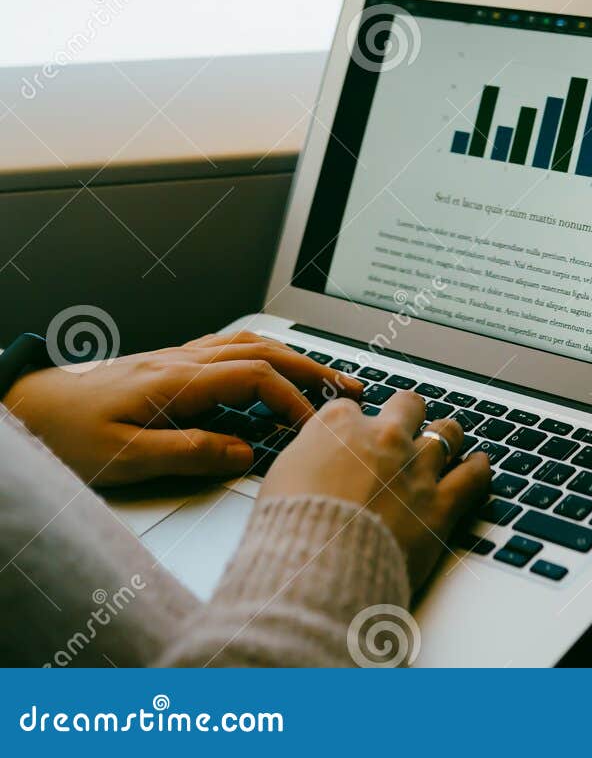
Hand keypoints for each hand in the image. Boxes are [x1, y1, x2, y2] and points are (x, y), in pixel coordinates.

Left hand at [3, 330, 362, 487]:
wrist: (30, 408)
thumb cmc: (70, 435)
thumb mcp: (126, 458)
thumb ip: (188, 454)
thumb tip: (242, 452)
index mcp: (177, 382)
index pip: (254, 379)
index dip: (292, 402)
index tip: (313, 430)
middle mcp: (182, 362)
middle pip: (262, 351)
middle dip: (310, 367)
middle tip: (349, 388)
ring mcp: (176, 358)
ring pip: (248, 343)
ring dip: (291, 356)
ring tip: (323, 375)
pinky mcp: (168, 365)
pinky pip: (228, 347)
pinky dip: (262, 353)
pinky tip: (269, 366)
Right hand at [259, 389, 490, 590]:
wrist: (317, 567)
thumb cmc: (290, 529)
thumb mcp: (280, 479)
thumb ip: (307, 457)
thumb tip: (315, 460)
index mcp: (340, 425)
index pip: (352, 408)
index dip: (354, 425)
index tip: (355, 436)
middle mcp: (383, 437)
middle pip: (407, 405)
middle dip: (408, 414)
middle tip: (407, 426)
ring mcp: (416, 467)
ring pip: (447, 432)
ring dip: (447, 436)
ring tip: (449, 439)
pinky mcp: (440, 504)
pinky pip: (473, 475)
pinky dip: (479, 468)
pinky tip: (480, 465)